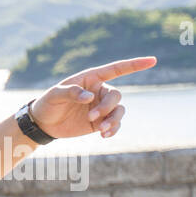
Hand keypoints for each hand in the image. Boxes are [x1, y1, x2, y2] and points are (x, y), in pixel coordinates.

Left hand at [29, 56, 156, 140]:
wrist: (43, 122)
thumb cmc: (48, 103)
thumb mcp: (55, 95)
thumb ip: (71, 92)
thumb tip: (90, 97)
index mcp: (91, 78)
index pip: (116, 69)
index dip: (134, 65)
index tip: (152, 60)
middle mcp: (99, 91)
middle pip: (116, 96)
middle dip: (107, 107)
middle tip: (92, 117)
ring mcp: (101, 107)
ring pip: (118, 110)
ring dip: (113, 120)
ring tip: (101, 130)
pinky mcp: (99, 122)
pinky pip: (114, 124)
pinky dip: (113, 129)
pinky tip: (104, 135)